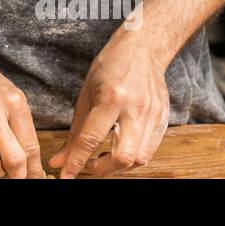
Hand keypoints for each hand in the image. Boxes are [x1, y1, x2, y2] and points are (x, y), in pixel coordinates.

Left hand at [50, 39, 169, 177]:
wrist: (143, 50)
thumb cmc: (110, 67)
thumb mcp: (86, 94)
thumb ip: (75, 131)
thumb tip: (60, 160)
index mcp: (111, 98)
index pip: (91, 139)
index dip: (76, 162)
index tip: (65, 175)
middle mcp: (135, 109)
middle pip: (123, 157)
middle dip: (102, 170)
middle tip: (88, 165)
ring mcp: (153, 116)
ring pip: (139, 159)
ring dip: (118, 167)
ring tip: (103, 159)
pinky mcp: (164, 121)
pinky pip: (149, 151)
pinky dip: (132, 158)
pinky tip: (120, 150)